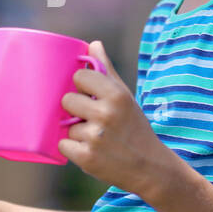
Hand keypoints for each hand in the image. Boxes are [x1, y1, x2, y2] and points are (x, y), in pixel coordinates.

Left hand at [58, 40, 172, 197]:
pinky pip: (63, 145)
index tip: (90, 94)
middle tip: (92, 118)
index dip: (81, 85)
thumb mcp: (125, 96)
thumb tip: (93, 44)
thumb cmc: (134, 127)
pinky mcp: (86, 157)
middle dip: (76, 109)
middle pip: (67, 100)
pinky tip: (91, 150)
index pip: (79, 76)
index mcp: (116, 94)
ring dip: (77, 132)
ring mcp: (95, 137)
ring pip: (66, 126)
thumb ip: (107, 70)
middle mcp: (106, 114)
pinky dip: (73, 149)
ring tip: (97, 138)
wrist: (149, 167)